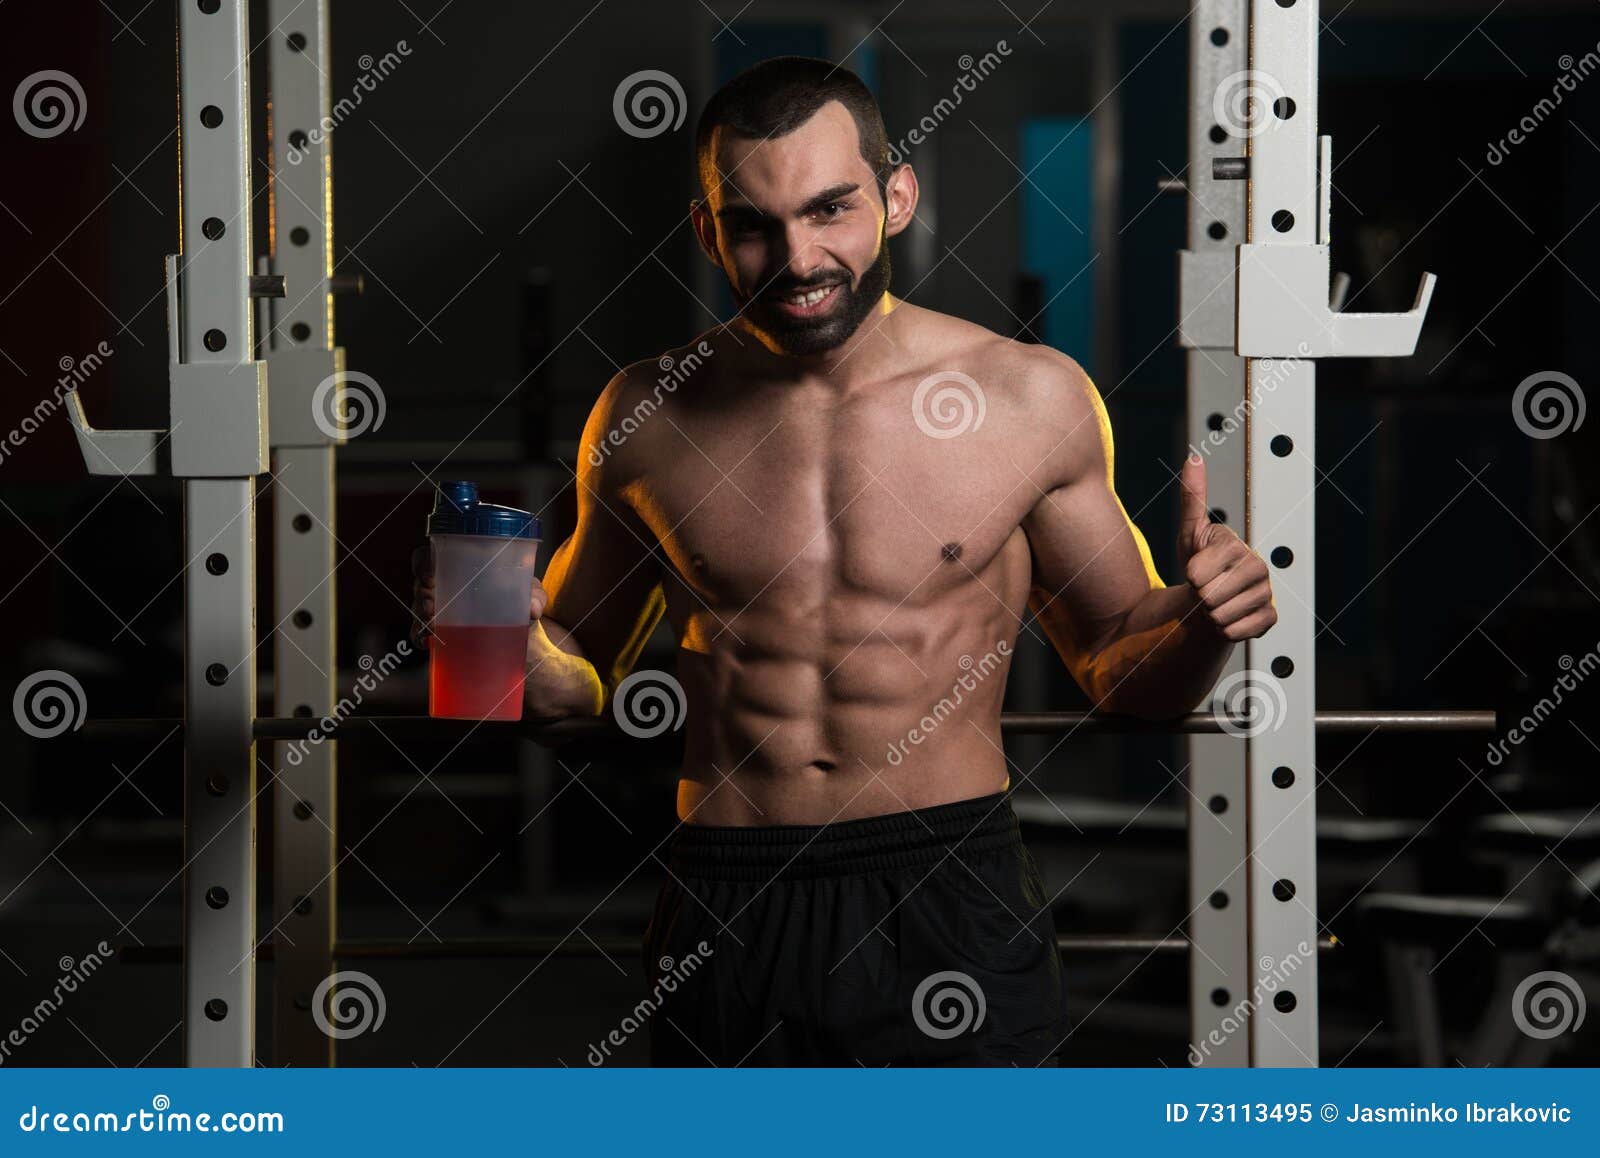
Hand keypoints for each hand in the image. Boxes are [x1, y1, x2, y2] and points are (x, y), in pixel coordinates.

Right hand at [410, 545, 549, 646]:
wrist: (519, 627)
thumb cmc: (518, 597)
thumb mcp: (529, 592)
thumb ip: (535, 595)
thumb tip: (533, 608)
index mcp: (458, 564)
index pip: (428, 556)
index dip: (422, 562)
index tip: (428, 573)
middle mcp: (442, 584)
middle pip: (420, 584)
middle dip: (422, 595)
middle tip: (433, 608)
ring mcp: (436, 608)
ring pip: (417, 609)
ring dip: (420, 617)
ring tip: (433, 627)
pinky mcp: (437, 631)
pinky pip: (419, 634)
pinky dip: (420, 638)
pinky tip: (428, 643)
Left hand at [1177, 453, 1277, 640]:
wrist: (1208, 603)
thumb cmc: (1198, 566)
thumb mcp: (1190, 533)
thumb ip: (1192, 498)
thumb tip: (1194, 458)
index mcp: (1237, 546)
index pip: (1197, 573)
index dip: (1189, 577)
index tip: (1195, 571)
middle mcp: (1257, 567)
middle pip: (1209, 596)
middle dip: (1198, 598)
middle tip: (1205, 590)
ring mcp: (1265, 593)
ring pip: (1220, 615)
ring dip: (1209, 616)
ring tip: (1214, 603)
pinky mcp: (1269, 617)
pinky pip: (1237, 631)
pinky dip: (1225, 630)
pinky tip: (1228, 618)